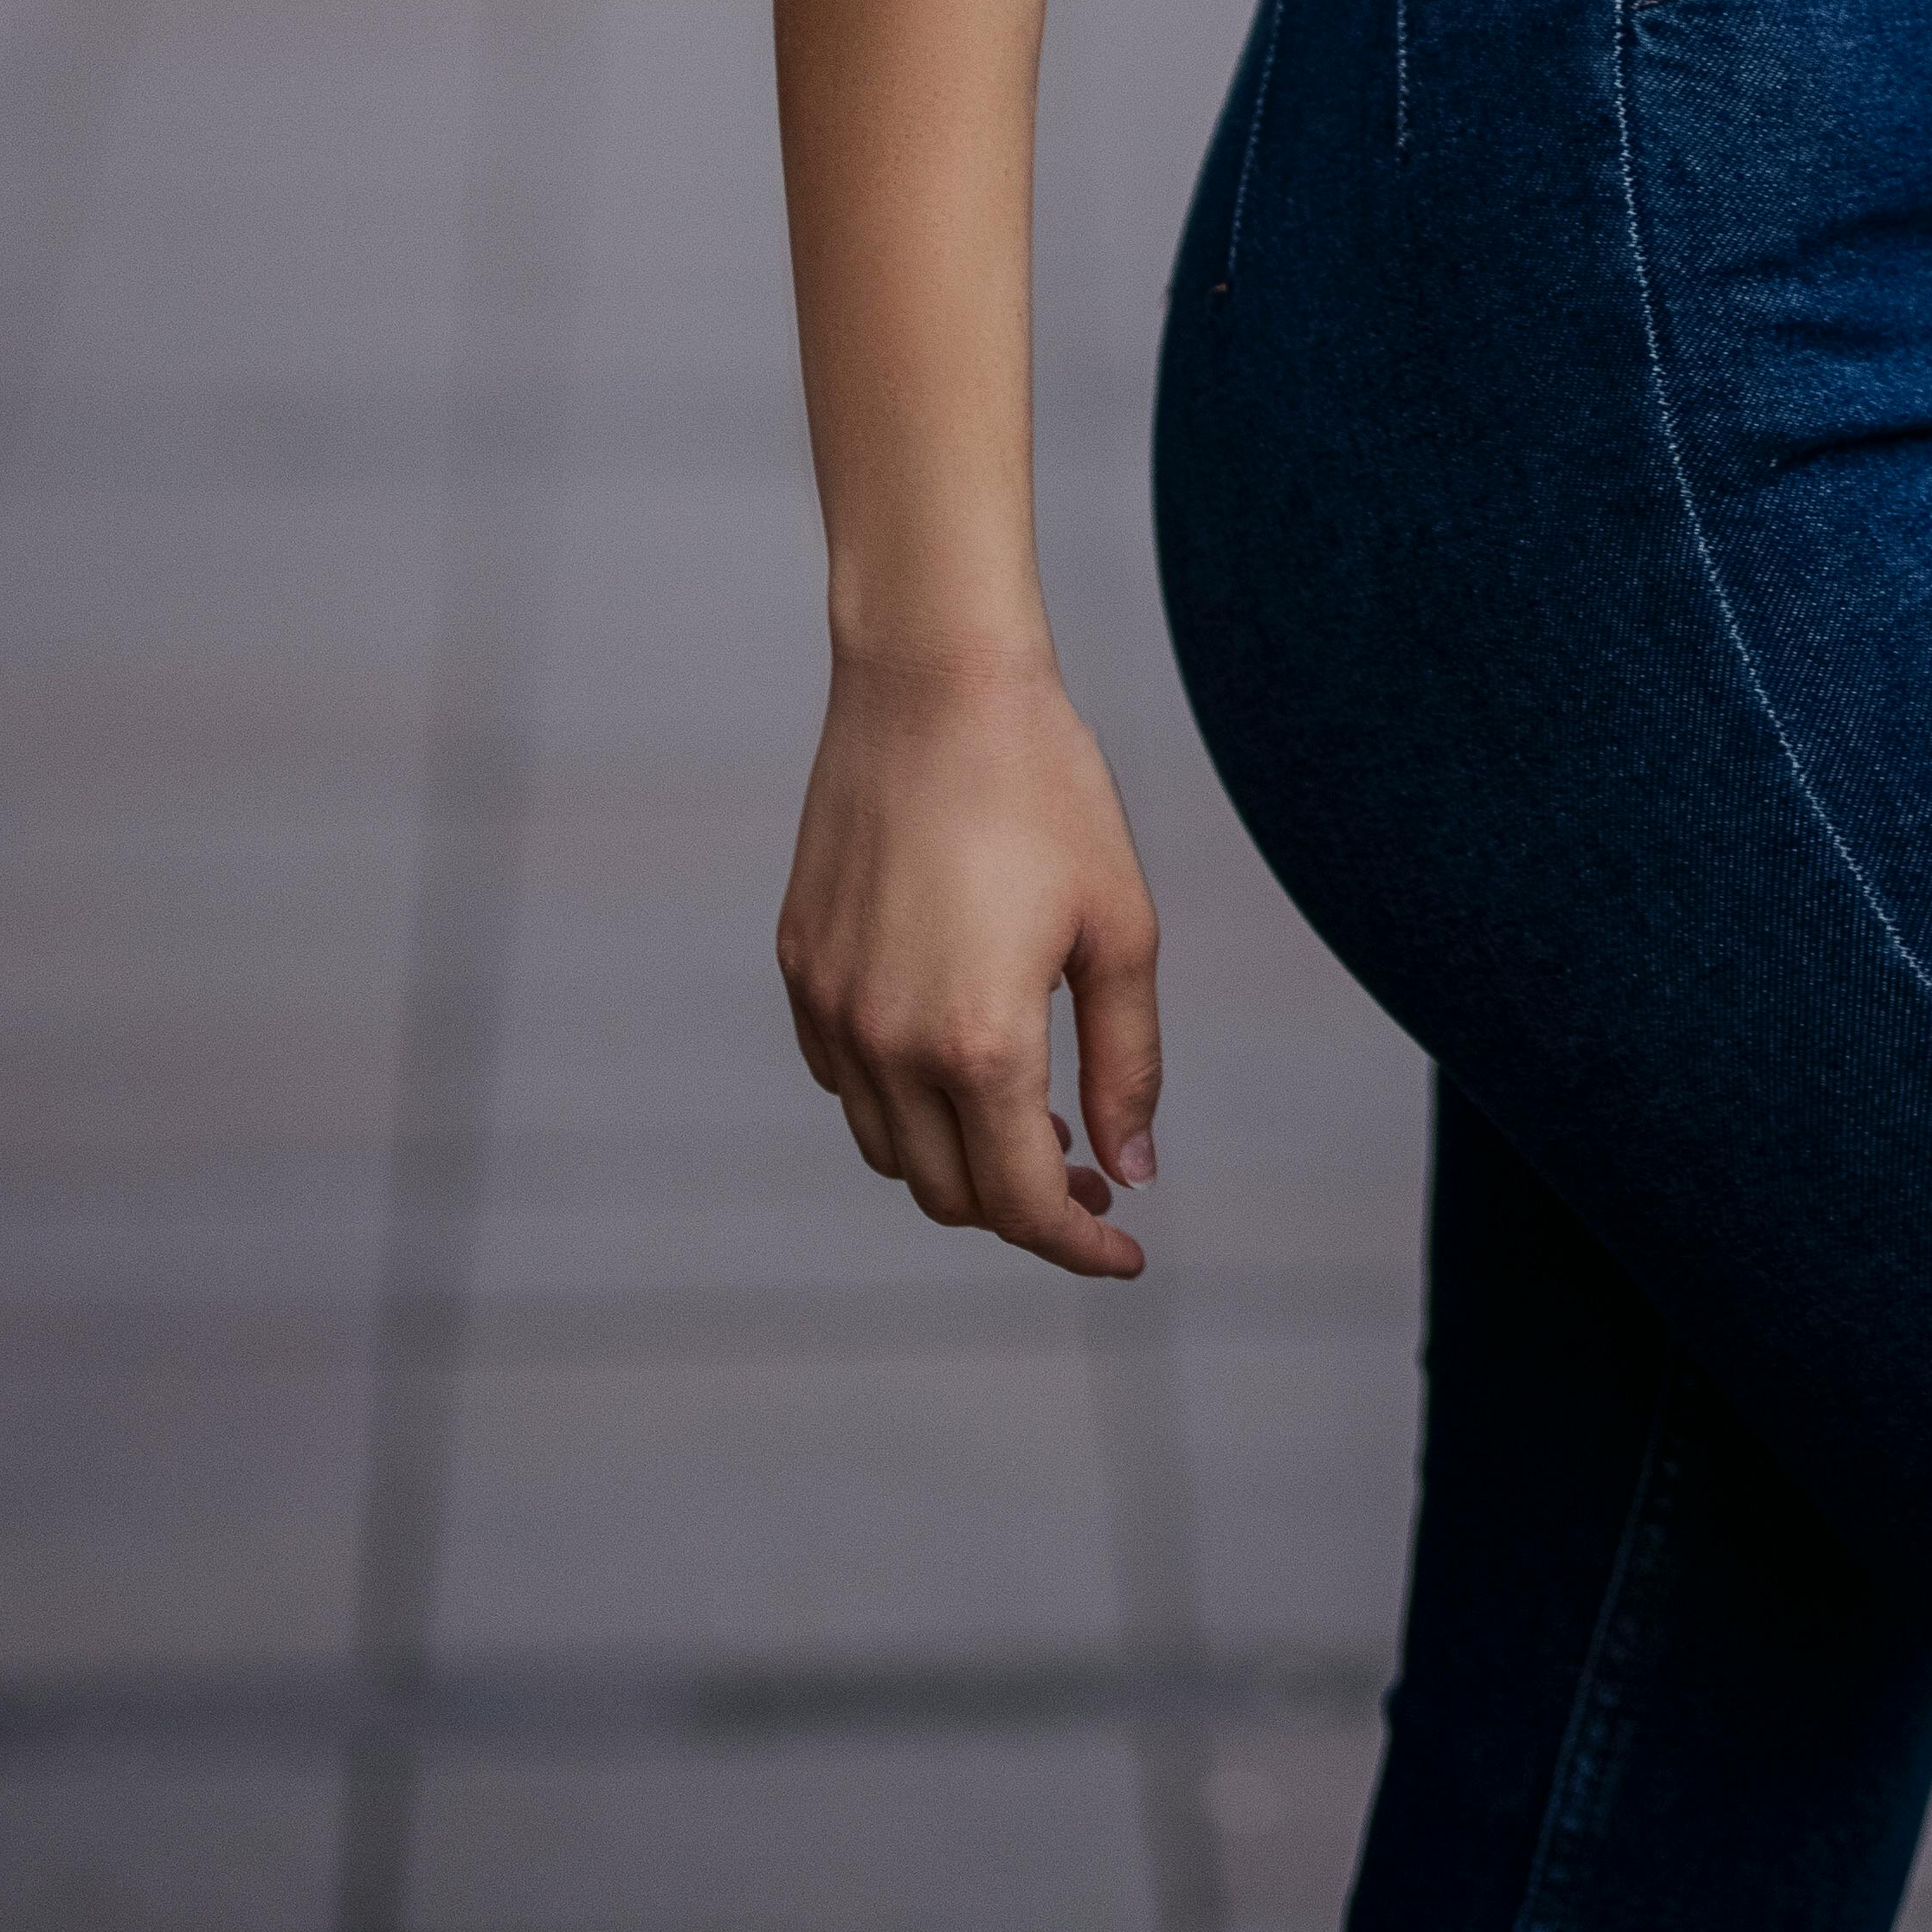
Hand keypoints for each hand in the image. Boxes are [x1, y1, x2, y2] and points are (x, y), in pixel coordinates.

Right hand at [777, 640, 1162, 1276]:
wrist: (933, 681)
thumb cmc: (1044, 787)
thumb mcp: (1119, 925)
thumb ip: (1128, 1061)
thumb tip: (1132, 1171)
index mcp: (977, 1041)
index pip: (1020, 1201)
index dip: (1078, 1245)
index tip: (1126, 1251)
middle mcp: (887, 1043)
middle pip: (950, 1194)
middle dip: (1024, 1207)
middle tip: (1088, 1175)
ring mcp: (832, 1008)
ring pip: (890, 1149)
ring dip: (959, 1160)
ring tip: (1031, 1118)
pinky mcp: (800, 967)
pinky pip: (844, 1081)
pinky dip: (900, 1103)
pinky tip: (954, 1056)